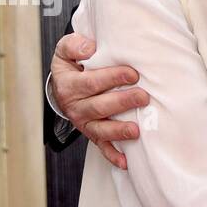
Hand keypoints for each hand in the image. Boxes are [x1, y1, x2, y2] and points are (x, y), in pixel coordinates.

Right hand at [50, 33, 148, 169]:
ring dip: (119, 131)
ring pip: (101, 130)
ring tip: (136, 130)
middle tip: (143, 96)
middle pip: (99, 107)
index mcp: (69, 85)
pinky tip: (126, 161)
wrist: (63, 86)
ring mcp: (85, 123)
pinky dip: (113, 155)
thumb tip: (89, 48)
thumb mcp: (65, 51)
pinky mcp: (93, 134)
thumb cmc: (71, 66)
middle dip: (122, 102)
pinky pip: (102, 147)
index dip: (112, 78)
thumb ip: (73, 45)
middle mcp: (76, 107)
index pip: (91, 82)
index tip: (132, 73)